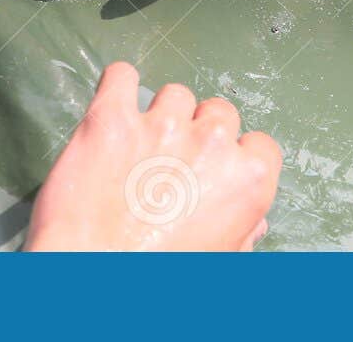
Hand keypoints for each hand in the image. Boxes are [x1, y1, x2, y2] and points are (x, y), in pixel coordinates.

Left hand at [25, 62, 281, 250]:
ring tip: (139, 144)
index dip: (236, 156)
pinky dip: (119, 83)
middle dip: (199, 132)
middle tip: (173, 161)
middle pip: (218, 112)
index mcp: (247, 181)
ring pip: (175, 94)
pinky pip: (121, 76)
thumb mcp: (220, 259)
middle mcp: (210, 144)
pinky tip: (116, 100)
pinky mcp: (112, 117)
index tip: (216, 168)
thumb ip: (240, 230)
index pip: (260, 145)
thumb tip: (250, 220)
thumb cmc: (155, 275)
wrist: (92, 277)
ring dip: (161, 113)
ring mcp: (160, 125)